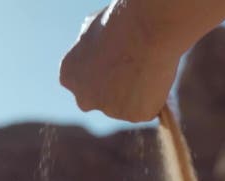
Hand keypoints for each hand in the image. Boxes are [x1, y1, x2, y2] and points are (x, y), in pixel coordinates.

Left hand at [59, 8, 180, 122]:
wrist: (146, 30)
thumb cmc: (122, 21)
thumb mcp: (94, 29)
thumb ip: (90, 49)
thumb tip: (96, 51)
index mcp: (69, 76)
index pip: (85, 83)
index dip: (104, 73)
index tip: (117, 62)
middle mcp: (84, 99)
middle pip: (102, 100)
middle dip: (116, 91)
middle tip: (135, 68)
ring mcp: (109, 110)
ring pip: (127, 105)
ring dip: (136, 92)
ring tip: (147, 66)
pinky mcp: (134, 116)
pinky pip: (147, 108)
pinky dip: (153, 96)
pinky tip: (155, 76)